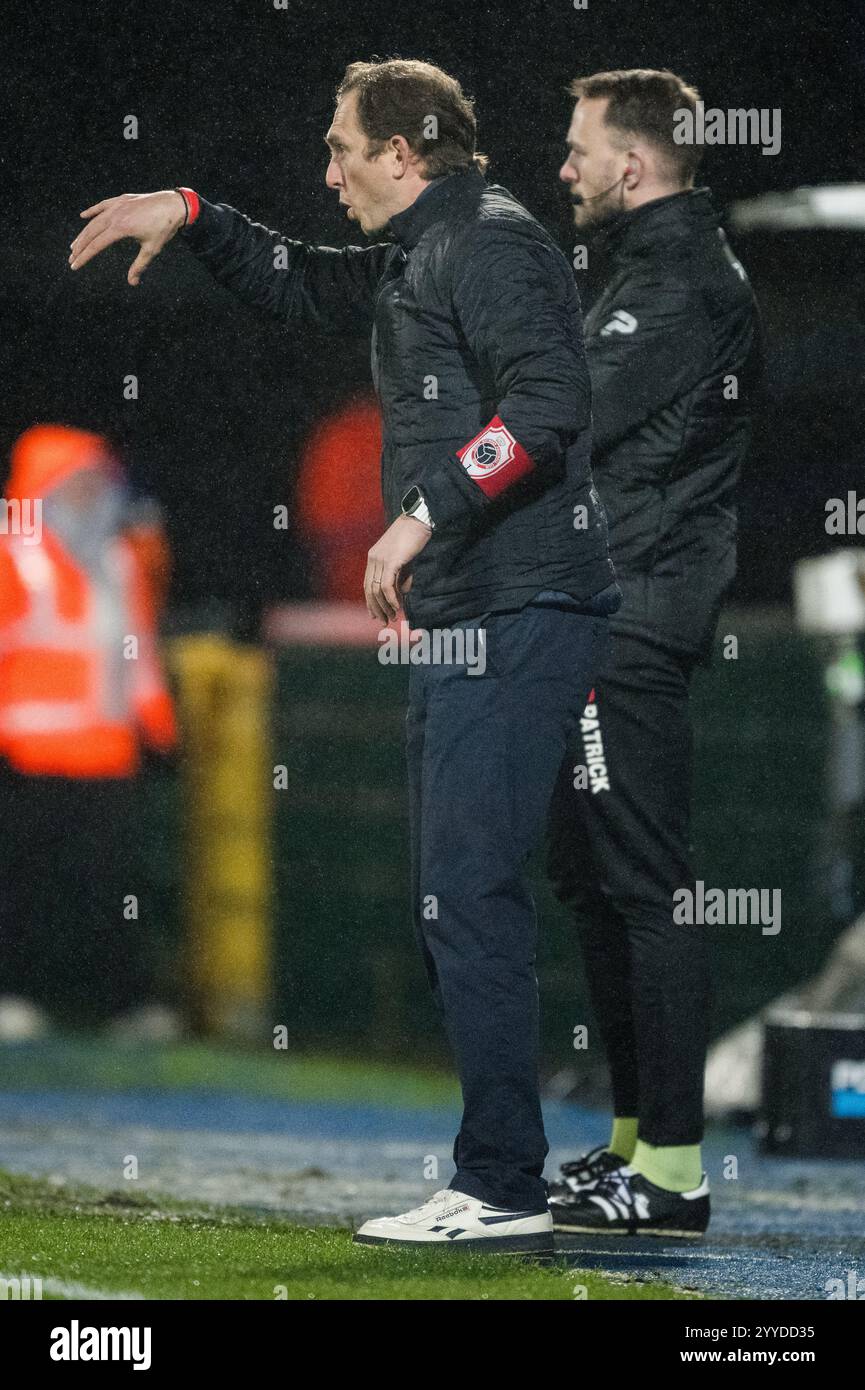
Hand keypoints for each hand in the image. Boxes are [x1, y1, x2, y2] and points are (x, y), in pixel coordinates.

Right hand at [68, 190, 187, 285]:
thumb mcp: (151, 249)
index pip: (97, 245)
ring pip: (94, 220)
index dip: (84, 257)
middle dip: (80, 246)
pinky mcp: (122, 200)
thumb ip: (139, 266)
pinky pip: (102, 206)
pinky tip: (83, 216)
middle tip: (71, 258)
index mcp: (121, 228)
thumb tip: (132, 282)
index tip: (75, 265)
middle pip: (91, 233)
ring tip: (75, 244)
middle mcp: (115, 215)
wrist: (174, 205)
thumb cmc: (164, 228)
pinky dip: (92, 211)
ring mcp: (117, 205)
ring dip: (84, 233)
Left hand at [364, 515, 431, 622]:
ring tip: (393, 617)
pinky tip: (398, 607)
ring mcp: (380, 559)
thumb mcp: (406, 562)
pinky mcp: (391, 561)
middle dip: (376, 608)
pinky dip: (391, 599)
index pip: (368, 585)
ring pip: (377, 590)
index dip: (371, 602)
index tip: (376, 615)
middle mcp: (373, 559)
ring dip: (385, 607)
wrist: (419, 520)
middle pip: (370, 590)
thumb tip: (401, 596)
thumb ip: (402, 579)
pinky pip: (387, 585)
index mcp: (373, 558)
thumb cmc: (414, 539)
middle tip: (385, 621)